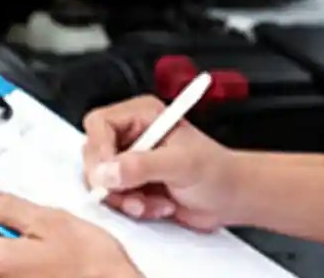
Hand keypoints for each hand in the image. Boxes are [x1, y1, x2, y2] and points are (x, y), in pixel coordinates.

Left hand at [0, 189, 141, 277]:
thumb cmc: (90, 265)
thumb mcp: (51, 221)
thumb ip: (11, 208)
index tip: (5, 204)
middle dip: (11, 230)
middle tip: (42, 222)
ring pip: (10, 260)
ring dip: (27, 248)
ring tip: (58, 243)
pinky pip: (24, 273)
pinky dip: (37, 264)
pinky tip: (60, 260)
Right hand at [82, 95, 236, 230]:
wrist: (229, 197)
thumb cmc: (216, 172)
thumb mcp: (181, 165)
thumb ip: (143, 165)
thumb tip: (107, 170)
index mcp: (142, 114)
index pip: (99, 124)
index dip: (99, 150)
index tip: (108, 175)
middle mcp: (132, 134)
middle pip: (94, 155)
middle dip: (113, 182)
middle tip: (135, 195)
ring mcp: (130, 161)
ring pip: (100, 181)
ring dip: (126, 199)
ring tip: (153, 202)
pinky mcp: (132, 185)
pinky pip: (113, 199)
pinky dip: (133, 208)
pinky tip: (157, 206)